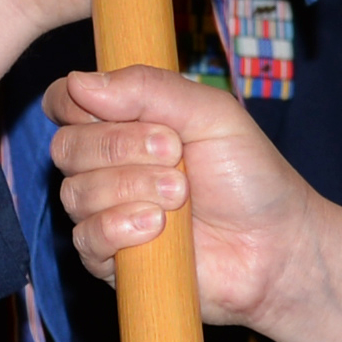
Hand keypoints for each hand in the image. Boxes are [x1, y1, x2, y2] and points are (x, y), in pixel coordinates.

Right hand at [53, 63, 341, 341]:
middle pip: (66, 147)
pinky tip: (158, 227)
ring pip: (75, 194)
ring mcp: (106, 213)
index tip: (129, 111)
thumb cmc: (249, 176)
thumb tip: (79, 81)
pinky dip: (119, 227)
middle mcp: (107, 167)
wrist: (277, 246)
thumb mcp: (211, 114)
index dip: (79, 103)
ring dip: (130, 188)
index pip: (65, 101)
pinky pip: (86, 239)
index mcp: (124, 123)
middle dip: (120, 147)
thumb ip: (150, 89)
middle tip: (176, 154)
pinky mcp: (111, 260)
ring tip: (181, 195)